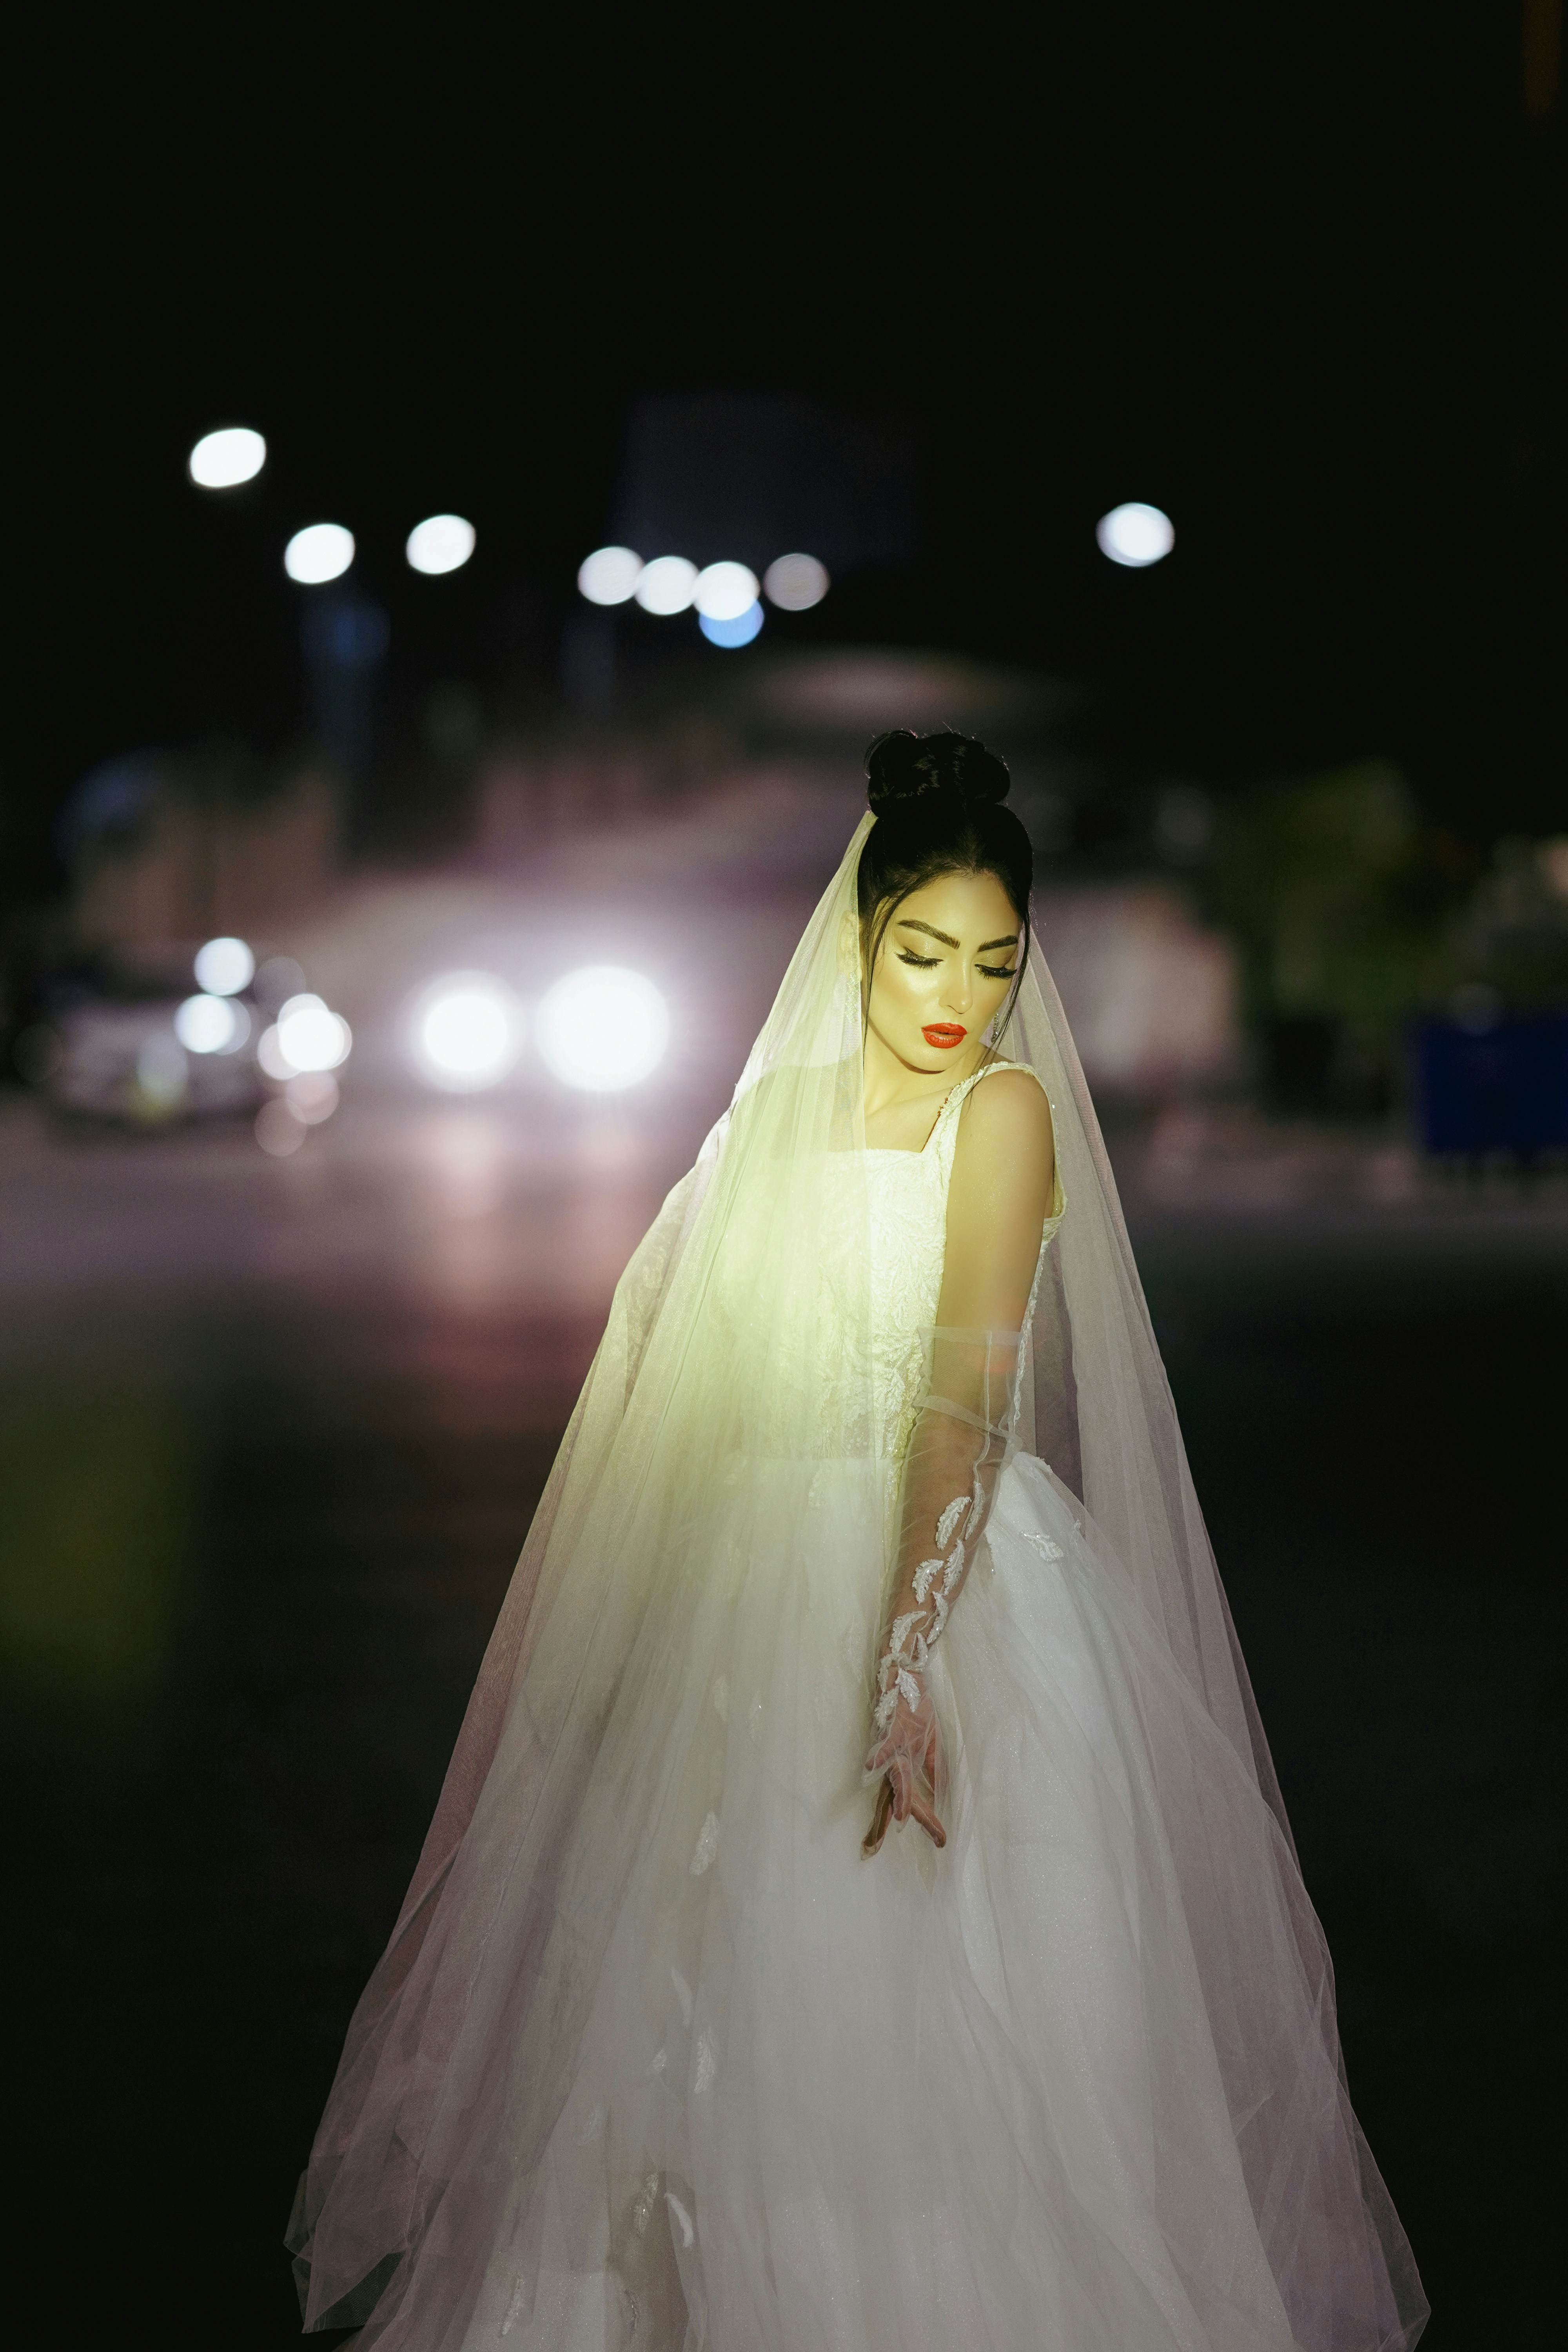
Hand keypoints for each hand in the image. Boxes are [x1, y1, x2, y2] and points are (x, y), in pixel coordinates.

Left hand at [862, 1684, 945, 1853]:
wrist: (906, 1677)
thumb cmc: (916, 1709)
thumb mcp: (930, 1743)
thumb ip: (932, 1768)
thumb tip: (940, 1793)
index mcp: (906, 1766)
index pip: (915, 1799)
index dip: (927, 1822)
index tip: (941, 1842)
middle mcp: (897, 1760)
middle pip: (901, 1795)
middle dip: (906, 1820)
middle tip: (912, 1844)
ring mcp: (894, 1746)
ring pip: (896, 1775)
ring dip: (898, 1795)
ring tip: (900, 1817)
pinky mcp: (893, 1729)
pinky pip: (886, 1743)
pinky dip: (880, 1755)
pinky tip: (873, 1764)